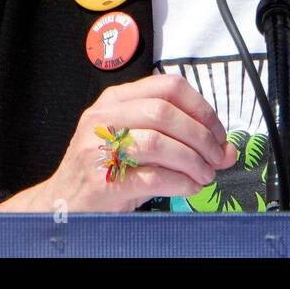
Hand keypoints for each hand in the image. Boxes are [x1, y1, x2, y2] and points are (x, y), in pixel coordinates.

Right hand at [15, 74, 237, 212]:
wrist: (63, 202)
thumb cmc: (105, 170)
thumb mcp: (137, 143)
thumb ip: (178, 139)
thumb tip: (226, 149)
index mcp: (116, 100)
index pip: (168, 86)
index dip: (201, 108)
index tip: (217, 131)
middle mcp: (105, 118)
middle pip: (166, 113)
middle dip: (201, 137)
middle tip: (217, 158)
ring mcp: (100, 149)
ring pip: (160, 143)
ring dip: (193, 161)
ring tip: (204, 175)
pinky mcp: (102, 181)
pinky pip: (153, 177)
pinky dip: (180, 183)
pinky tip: (189, 187)